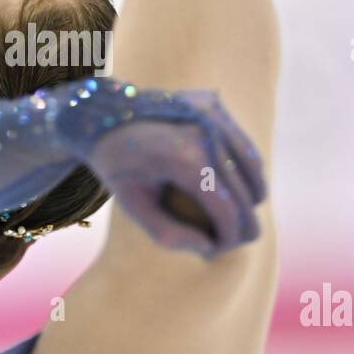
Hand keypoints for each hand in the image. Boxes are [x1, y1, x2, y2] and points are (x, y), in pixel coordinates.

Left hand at [85, 91, 265, 259]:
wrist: (102, 114)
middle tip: (231, 241)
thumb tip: (210, 248)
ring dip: (250, 195)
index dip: (229, 237)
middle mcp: (204, 130)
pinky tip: (229, 188)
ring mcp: (212, 112)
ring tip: (235, 219)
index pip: (226, 207)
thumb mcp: (133, 206)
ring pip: (252, 164)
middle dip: (244, 223)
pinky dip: (241, 169)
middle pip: (246, 188)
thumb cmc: (117, 166)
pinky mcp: (213, 102)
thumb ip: (169, 235)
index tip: (218, 251)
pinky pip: (240, 144)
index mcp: (184, 157)